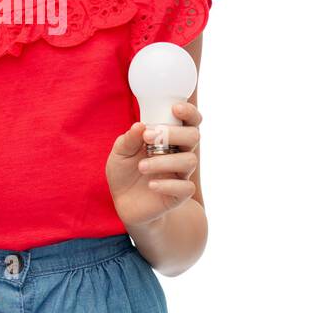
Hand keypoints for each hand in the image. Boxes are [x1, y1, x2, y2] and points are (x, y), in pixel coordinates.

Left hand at [105, 101, 200, 229]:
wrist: (124, 203)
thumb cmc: (124, 172)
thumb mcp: (119, 153)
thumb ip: (128, 139)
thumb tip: (139, 125)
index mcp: (169, 138)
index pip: (189, 121)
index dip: (189, 112)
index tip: (175, 108)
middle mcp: (179, 153)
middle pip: (193, 136)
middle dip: (173, 133)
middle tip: (148, 137)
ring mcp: (181, 173)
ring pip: (189, 161)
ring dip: (164, 161)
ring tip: (141, 166)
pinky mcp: (179, 194)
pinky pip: (185, 187)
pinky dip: (168, 184)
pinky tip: (151, 185)